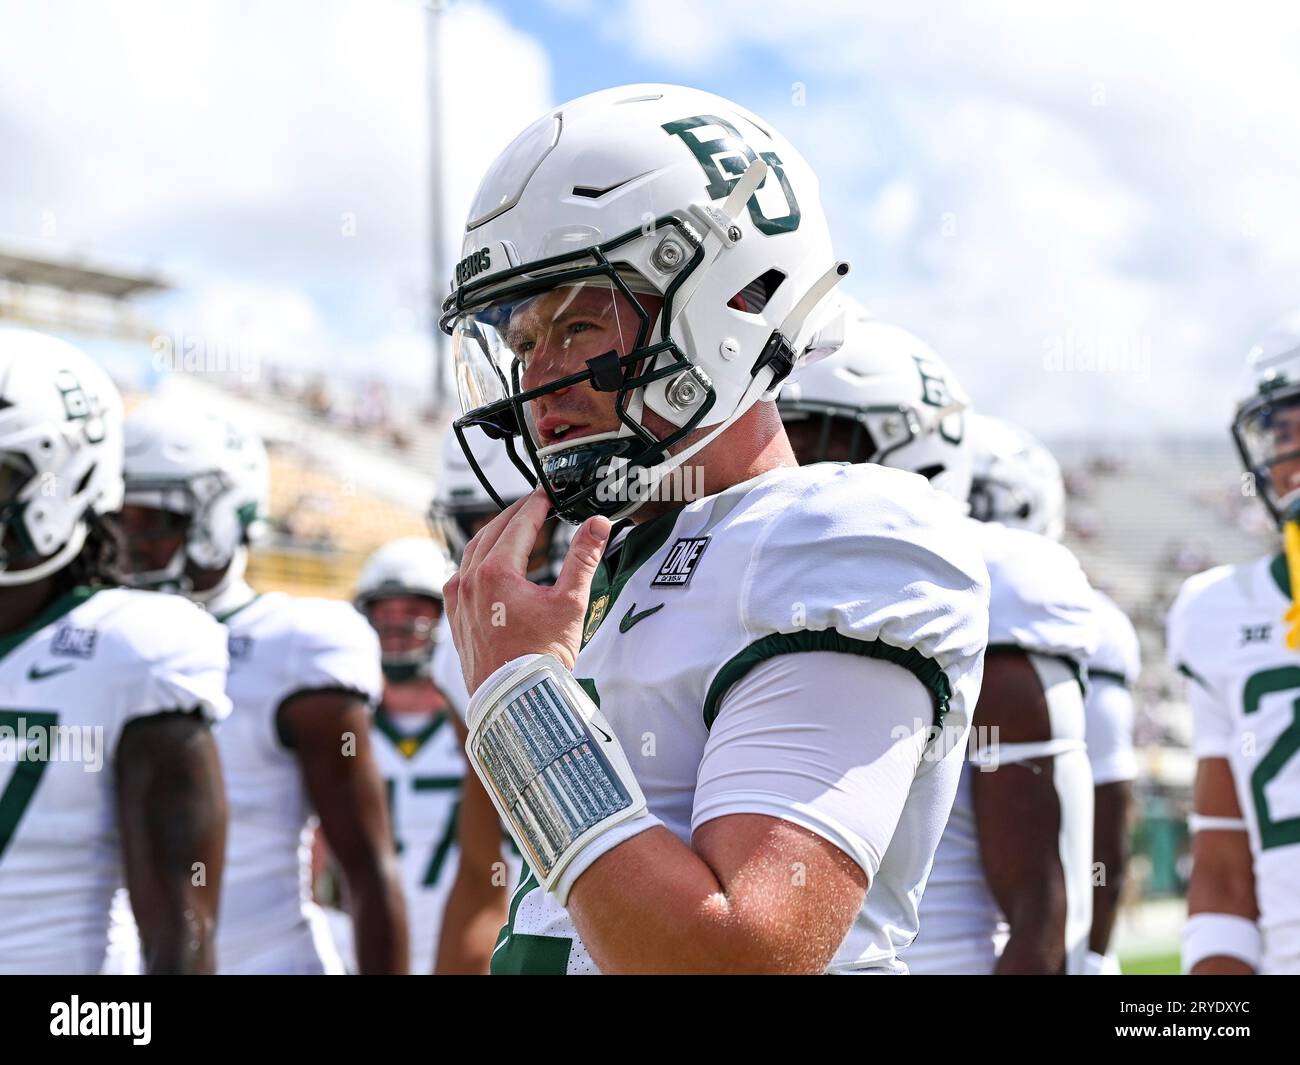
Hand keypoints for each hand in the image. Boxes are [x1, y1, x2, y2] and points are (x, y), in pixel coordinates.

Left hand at [443, 489, 610, 694]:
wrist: (515, 701)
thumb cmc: (542, 657)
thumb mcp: (570, 604)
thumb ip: (584, 558)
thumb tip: (597, 524)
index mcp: (496, 572)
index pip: (519, 523)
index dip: (537, 504)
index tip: (548, 493)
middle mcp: (470, 581)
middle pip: (492, 532)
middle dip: (515, 515)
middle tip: (535, 506)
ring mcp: (458, 600)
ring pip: (471, 552)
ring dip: (493, 535)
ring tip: (514, 529)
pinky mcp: (455, 617)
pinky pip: (460, 577)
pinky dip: (476, 561)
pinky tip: (488, 565)